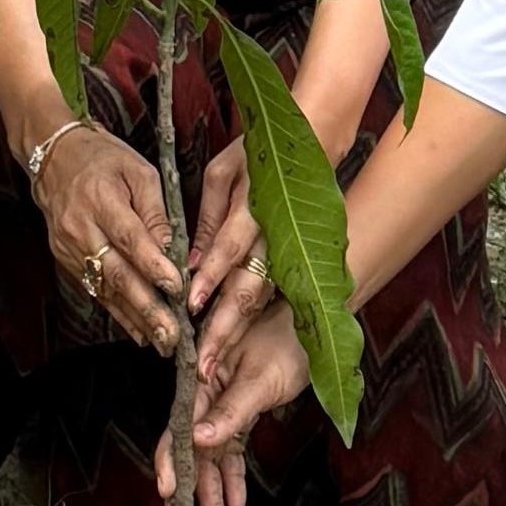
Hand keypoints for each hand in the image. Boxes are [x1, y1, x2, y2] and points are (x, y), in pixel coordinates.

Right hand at [30, 121, 183, 347]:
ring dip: (135, 318)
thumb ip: (156, 210)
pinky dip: (118, 312)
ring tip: (161, 342)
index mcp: (102, 199)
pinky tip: (139, 331)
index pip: (130, 238)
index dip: (153, 265)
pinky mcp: (66, 259)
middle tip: (172, 333)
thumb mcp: (138, 170)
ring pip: (106, 288)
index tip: (177, 289)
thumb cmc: (102, 160)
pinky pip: (96, 290)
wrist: (54, 158)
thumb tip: (171, 249)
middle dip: (147, 307)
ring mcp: (70, 247)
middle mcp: (81, 228)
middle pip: (116, 272)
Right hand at [156, 293, 311, 505]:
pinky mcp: (241, 412)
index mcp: (201, 378)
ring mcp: (223, 405)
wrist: (316, 327)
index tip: (168, 494)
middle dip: (190, 488)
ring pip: (211, 454)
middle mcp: (206, 393)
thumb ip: (230, 411)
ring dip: (211, 489)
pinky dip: (233, 475)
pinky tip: (236, 501)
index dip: (172, 462)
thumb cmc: (288, 341)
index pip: (180, 427)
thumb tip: (198, 440)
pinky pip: (232, 449)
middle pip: (192, 447)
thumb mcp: (260, 379)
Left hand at [184, 143, 275, 345]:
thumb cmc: (259, 153)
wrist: (314, 143)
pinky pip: (266, 294)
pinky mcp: (291, 260)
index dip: (211, 278)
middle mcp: (274, 237)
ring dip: (234, 331)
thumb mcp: (224, 171)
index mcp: (255, 209)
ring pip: (258, 300)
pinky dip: (247, 319)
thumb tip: (193, 258)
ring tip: (211, 360)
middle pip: (247, 289)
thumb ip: (209, 216)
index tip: (191, 304)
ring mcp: (287, 252)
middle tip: (202, 362)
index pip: (230, 248)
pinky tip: (228, 340)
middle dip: (223, 329)